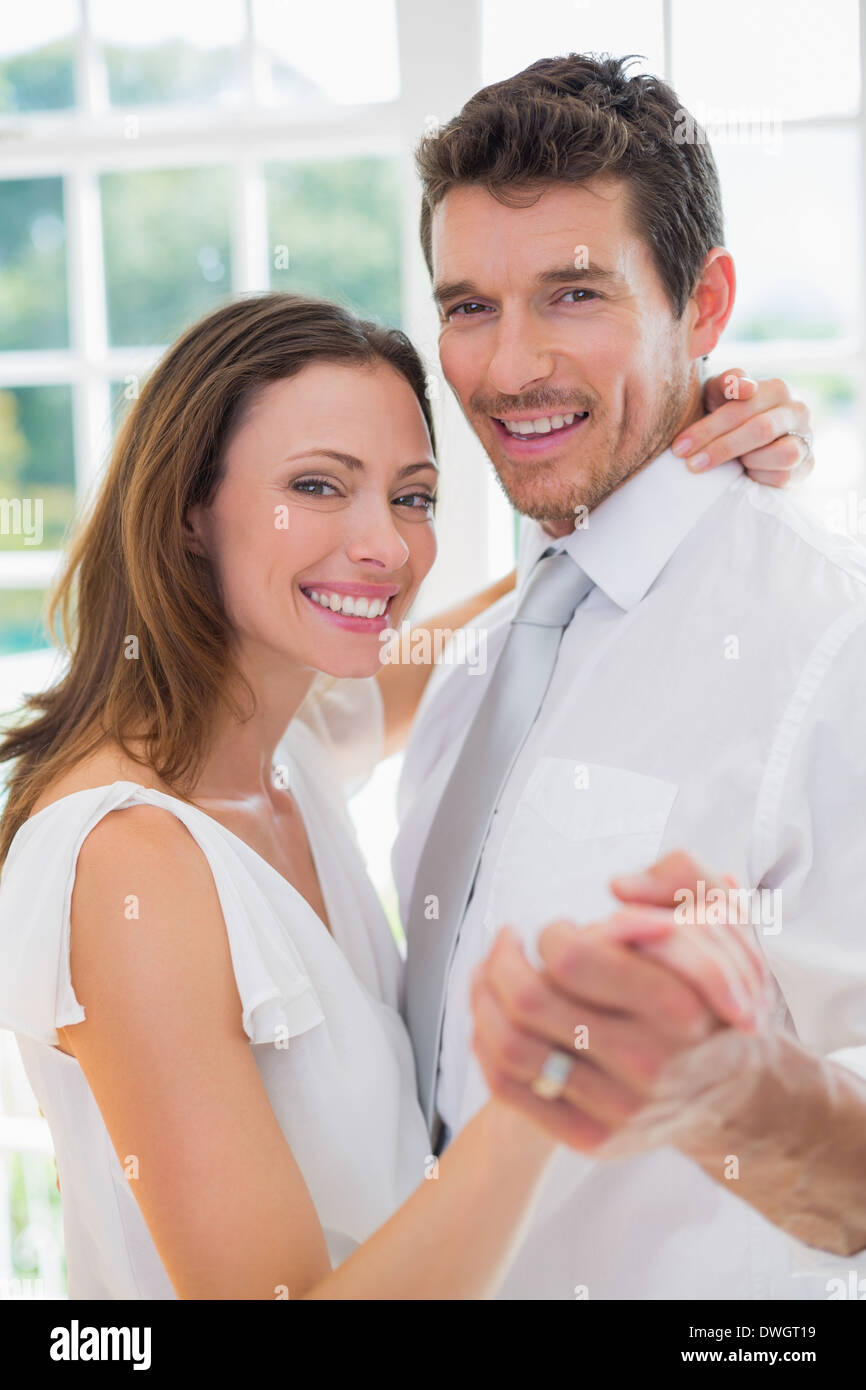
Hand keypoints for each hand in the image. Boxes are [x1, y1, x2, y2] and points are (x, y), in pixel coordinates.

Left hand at [470, 852, 770, 1153]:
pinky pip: (512, 1090)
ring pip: (510, 1047)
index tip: (560, 928)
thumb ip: (684, 881)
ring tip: (488, 972)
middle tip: (509, 941)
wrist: (735, 1092)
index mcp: (678, 1005)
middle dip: (503, 959)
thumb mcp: (724, 922)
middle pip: (529, 1001)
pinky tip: (490, 1016)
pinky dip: (485, 1046)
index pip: (572, 959)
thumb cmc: (714, 995)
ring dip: (483, 998)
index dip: (552, 933)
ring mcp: (619, 1107)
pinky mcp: (594, 1138)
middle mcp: (649, 1062)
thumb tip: (618, 890)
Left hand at [677, 369, 812, 486]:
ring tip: (734, 463)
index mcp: (775, 388)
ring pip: (784, 453)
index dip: (710, 427)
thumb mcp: (718, 396)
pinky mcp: (808, 464)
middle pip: (760, 430)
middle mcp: (797, 410)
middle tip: (691, 464)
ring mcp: (806, 437)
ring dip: (751, 460)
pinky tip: (748, 473)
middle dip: (721, 448)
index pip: (743, 406)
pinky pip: (785, 475)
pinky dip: (761, 476)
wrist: (747, 443)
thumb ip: (724, 383)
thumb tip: (745, 386)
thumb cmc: (728, 415)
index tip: (680, 446)